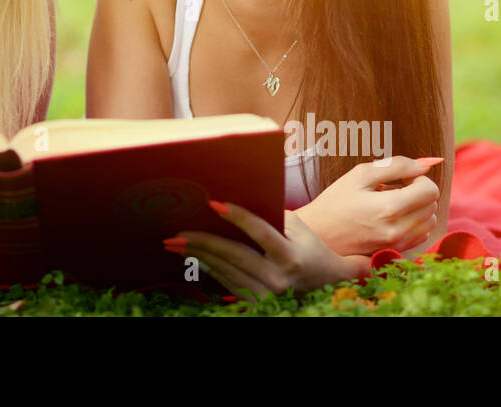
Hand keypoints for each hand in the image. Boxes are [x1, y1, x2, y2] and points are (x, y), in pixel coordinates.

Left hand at [167, 202, 370, 300]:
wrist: (324, 281)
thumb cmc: (307, 246)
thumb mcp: (297, 226)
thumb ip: (270, 215)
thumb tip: (233, 199)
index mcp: (290, 256)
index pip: (260, 233)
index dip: (237, 217)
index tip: (213, 203)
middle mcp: (278, 279)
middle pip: (234, 255)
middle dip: (202, 242)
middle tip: (177, 233)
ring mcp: (266, 295)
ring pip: (226, 271)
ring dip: (198, 256)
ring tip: (175, 244)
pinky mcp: (257, 302)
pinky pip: (227, 283)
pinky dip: (208, 268)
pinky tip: (193, 256)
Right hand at [295, 155, 440, 256]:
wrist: (318, 235)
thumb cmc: (335, 201)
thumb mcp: (360, 175)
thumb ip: (396, 165)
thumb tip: (428, 163)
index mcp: (389, 208)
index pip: (430, 189)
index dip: (418, 177)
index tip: (400, 177)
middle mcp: (398, 230)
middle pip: (432, 204)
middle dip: (417, 191)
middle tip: (392, 188)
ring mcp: (398, 245)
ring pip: (430, 220)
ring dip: (418, 207)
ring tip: (391, 203)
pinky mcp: (397, 253)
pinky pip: (423, 234)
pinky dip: (414, 222)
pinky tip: (392, 217)